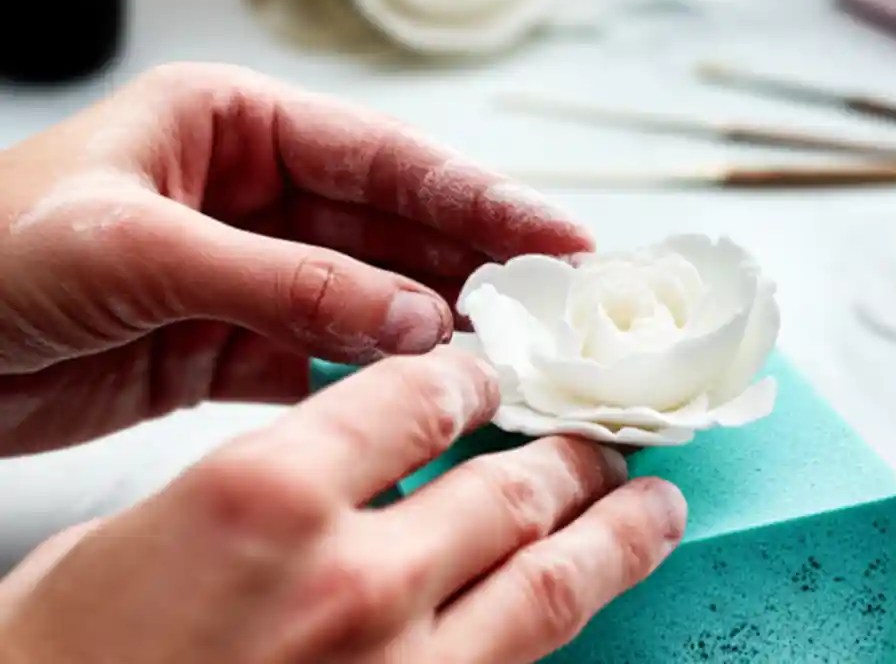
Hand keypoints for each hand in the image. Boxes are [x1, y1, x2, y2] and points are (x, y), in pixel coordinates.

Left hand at [0, 63, 591, 454]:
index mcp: (231, 126)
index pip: (382, 159)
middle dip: (477, 267)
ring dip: (439, 330)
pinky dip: (378, 383)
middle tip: (560, 307)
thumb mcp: (137, 248)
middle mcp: (252, 195)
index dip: (479, 196)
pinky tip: (432, 399)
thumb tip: (412, 316)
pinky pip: (328, 360)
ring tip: (516, 357)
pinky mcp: (230, 346)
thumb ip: (283, 281)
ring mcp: (249, 274)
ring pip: (372, 298)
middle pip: (394, 230)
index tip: (556, 235)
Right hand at [0, 346, 687, 662]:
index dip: (476, 376)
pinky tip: (591, 599)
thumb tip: (349, 460)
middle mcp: (353, 575)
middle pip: (513, 481)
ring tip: (656, 506)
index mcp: (268, 494)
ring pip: (553, 576)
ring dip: (619, 531)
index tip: (497, 375)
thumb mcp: (139, 536)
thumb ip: (265, 481)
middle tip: (602, 437)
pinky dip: (569, 620)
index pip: (421, 394)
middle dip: (570, 451)